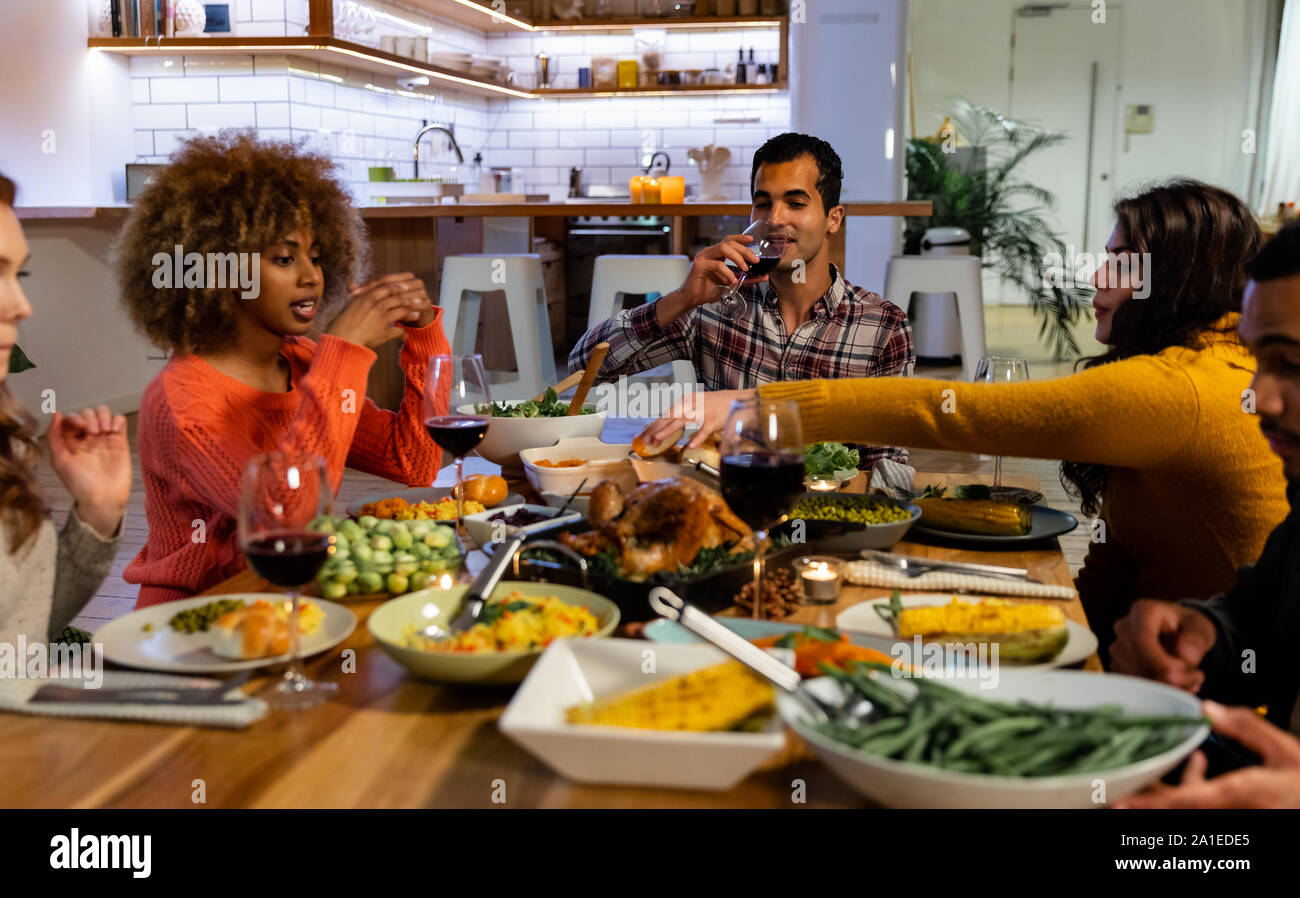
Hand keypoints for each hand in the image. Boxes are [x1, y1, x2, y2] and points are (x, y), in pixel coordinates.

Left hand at [48, 407, 129, 537]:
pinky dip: (117, 420)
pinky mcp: (120, 440)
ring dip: (103, 416)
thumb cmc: (79, 483)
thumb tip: (56, 413)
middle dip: (90, 418)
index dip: (75, 418)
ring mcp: (104, 437)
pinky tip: (114, 431)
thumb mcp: (60, 461)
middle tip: (94, 433)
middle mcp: (87, 437)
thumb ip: (55, 437)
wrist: (104, 498)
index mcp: (70, 441)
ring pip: (103, 413)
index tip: (81, 429)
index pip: (71, 418)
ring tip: (104, 431)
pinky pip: (119, 421)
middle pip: (87, 412)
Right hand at [328, 273, 431, 347]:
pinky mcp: (383, 330)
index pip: (386, 287)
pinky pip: (398, 329)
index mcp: (366, 296)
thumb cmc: (342, 324)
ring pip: (400, 310)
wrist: (341, 338)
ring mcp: (380, 317)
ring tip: (418, 312)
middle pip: (397, 297)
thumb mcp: (351, 306)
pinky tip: (407, 334)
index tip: (406, 285)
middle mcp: (375, 304)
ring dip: (411, 311)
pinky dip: (403, 332)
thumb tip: (355, 287)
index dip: (397, 286)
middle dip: (409, 297)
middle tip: (419, 297)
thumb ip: (358, 297)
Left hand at [639, 388, 754, 449]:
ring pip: (681, 422)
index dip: (654, 425)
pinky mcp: (713, 421)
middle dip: (656, 430)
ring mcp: (702, 412)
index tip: (644, 435)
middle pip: (669, 418)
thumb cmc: (713, 404)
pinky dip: (697, 439)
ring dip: (668, 432)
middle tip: (646, 440)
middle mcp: (691, 405)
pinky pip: (703, 431)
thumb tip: (666, 424)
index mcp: (685, 401)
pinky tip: (690, 446)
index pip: (666, 414)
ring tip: (658, 441)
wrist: (734, 399)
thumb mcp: (694, 404)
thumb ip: (681, 413)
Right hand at [677, 234, 765, 308]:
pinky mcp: (699, 265)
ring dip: (737, 258)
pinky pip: (717, 265)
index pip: (728, 240)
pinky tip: (732, 281)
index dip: (740, 238)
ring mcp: (703, 257)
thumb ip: (746, 279)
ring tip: (745, 269)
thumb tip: (763, 276)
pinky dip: (728, 273)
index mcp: (715, 254)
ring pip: (723, 248)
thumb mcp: (731, 283)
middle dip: (744, 250)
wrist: (692, 299)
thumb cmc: (708, 290)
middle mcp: (709, 252)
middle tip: (755, 260)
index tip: (752, 240)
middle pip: (729, 242)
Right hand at [1110, 599, 1216, 691]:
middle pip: (1137, 661)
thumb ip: (1196, 640)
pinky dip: (1157, 693)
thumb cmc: (1188, 628)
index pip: (1140, 639)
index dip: (1160, 662)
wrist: (1177, 634)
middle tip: (1196, 680)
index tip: (1185, 672)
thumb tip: (1185, 656)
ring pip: (1135, 677)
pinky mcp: (1118, 667)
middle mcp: (1124, 628)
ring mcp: (1118, 648)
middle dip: (1168, 679)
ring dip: (1165, 688)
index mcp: (1143, 611)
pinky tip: (1176, 686)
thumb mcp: (1200, 627)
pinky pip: (1134, 686)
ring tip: (1190, 682)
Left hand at [1114, 701, 1299, 807]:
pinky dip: (1193, 789)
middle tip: (1116, 795)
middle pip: (1180, 809)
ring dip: (1166, 793)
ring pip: (1189, 808)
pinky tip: (1197, 762)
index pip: (1187, 801)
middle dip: (1148, 801)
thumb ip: (1247, 727)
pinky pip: (1205, 806)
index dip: (1152, 802)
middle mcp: (1234, 812)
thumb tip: (1208, 709)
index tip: (1123, 801)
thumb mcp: (1284, 750)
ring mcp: (1235, 818)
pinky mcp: (1236, 817)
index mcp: (1242, 793)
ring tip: (1145, 778)